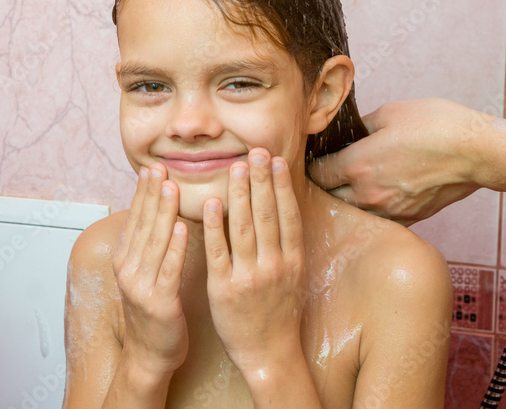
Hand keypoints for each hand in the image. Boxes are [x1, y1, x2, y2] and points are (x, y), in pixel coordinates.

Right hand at [112, 164, 188, 379]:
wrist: (150, 356)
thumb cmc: (155, 312)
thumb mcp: (145, 274)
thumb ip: (151, 245)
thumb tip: (160, 211)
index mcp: (126, 260)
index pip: (136, 219)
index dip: (143, 192)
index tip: (152, 167)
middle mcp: (129, 270)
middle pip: (143, 225)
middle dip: (152, 194)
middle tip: (160, 167)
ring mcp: (141, 287)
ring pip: (155, 243)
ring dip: (163, 214)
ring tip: (172, 188)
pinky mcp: (159, 303)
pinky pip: (169, 271)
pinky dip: (176, 249)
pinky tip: (185, 229)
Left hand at [203, 149, 306, 381]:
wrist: (269, 354)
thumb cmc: (280, 313)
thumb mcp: (293, 277)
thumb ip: (287, 245)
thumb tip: (283, 208)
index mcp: (293, 261)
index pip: (287, 215)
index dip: (282, 185)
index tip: (275, 160)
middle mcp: (274, 266)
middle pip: (266, 214)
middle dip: (260, 180)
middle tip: (255, 151)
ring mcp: (248, 277)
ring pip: (243, 227)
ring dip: (239, 194)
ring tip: (235, 167)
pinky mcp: (224, 288)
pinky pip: (219, 251)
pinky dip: (215, 225)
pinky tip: (212, 202)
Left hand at [309, 99, 484, 225]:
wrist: (477, 151)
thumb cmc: (436, 125)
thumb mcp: (390, 113)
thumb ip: (362, 125)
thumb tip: (350, 132)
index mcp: (358, 164)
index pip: (317, 174)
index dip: (314, 164)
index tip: (318, 157)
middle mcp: (368, 194)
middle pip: (329, 198)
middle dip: (327, 184)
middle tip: (332, 170)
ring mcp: (389, 211)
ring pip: (354, 213)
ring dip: (349, 200)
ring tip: (355, 183)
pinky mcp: (410, 219)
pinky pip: (380, 220)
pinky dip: (374, 210)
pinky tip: (381, 194)